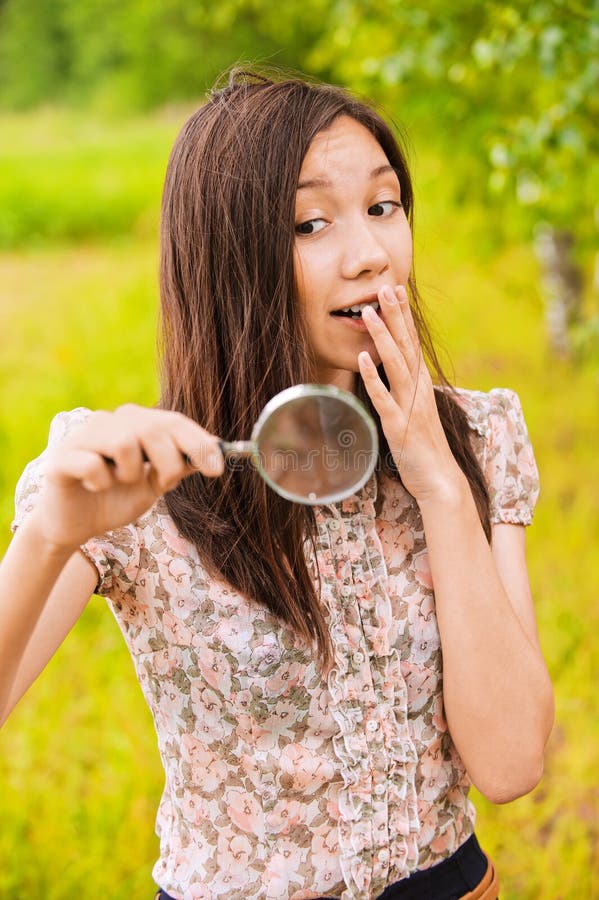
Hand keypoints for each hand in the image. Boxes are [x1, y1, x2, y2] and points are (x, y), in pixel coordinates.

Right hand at [30, 405, 223, 550]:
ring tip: (118, 482)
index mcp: (135, 422)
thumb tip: (217, 447)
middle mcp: (109, 421)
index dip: (199, 443)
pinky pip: (94, 465)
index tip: (217, 470)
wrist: (75, 526)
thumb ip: (180, 465)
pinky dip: (101, 483)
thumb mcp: (156, 484)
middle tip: (164, 484)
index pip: (174, 421)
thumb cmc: (116, 499)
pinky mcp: (61, 458)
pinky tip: (94, 487)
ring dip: (130, 474)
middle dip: (169, 463)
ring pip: (124, 443)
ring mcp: (83, 435)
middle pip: (153, 429)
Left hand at [358, 285, 464, 503]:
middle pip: (406, 345)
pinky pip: (384, 398)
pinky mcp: (400, 426)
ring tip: (369, 312)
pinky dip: (373, 377)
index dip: (403, 316)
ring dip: (382, 337)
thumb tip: (389, 371)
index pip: (412, 343)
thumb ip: (404, 390)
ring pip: (396, 364)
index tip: (395, 288)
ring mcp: (410, 407)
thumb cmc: (424, 447)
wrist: (440, 480)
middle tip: (385, 285)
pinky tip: (363, 358)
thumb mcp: (414, 411)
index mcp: (421, 385)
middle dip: (395, 315)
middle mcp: (418, 390)